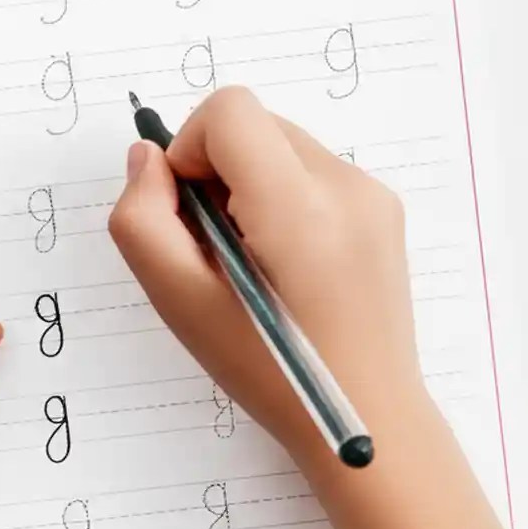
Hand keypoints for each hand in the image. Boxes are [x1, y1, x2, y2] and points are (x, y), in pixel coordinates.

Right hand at [108, 86, 421, 464]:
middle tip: (216, 247)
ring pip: (282, 145)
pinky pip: (313, 171)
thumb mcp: (180, 301)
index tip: (189, 213)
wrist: (367, 416)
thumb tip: (147, 158)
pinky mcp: (384, 209)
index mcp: (297, 207)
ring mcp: (373, 195)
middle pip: (255, 123)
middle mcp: (345, 186)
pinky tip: (286, 264)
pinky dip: (284, 199)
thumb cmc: (268, 371)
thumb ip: (143, 219)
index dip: (189, 150)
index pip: (229, 111)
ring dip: (250, 185)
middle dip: (218, 170)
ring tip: (252, 261)